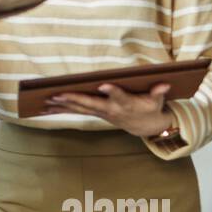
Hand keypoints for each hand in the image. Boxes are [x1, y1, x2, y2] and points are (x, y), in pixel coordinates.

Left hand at [46, 82, 174, 137]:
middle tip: (58, 94)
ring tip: (47, 100)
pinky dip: (63, 109)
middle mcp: (111, 109)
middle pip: (91, 104)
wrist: (145, 126)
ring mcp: (102, 113)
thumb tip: (164, 85)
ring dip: (63, 105)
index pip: (119, 96)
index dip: (112, 91)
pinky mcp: (96, 113)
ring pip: (80, 109)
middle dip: (74, 99)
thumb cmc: (150, 108)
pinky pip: (77, 111)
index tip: (104, 85)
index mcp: (126, 104)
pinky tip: (48, 106)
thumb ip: (158, 92)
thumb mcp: (157, 101)